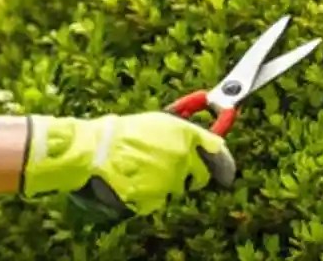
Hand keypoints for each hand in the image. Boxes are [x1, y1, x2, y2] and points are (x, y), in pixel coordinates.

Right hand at [20, 111, 235, 218]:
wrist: (94, 150)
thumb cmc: (125, 132)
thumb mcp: (161, 122)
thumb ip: (188, 130)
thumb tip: (213, 136)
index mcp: (186, 135)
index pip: (218, 151)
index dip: (224, 163)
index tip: (228, 172)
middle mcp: (183, 158)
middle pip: (202, 176)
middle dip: (193, 174)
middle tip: (173, 167)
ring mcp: (169, 180)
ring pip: (179, 189)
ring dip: (168, 183)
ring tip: (144, 168)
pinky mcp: (154, 198)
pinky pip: (160, 200)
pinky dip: (151, 194)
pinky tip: (136, 180)